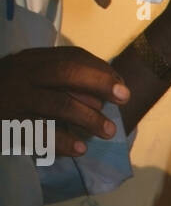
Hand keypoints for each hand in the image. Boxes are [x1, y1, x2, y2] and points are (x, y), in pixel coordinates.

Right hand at [0, 47, 129, 158]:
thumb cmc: (8, 94)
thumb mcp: (30, 78)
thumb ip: (59, 79)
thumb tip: (103, 91)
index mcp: (31, 61)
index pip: (70, 57)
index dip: (99, 69)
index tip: (121, 84)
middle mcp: (22, 74)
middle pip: (65, 73)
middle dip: (98, 83)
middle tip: (123, 97)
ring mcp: (14, 99)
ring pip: (57, 104)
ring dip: (88, 118)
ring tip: (108, 131)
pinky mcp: (8, 125)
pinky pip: (40, 133)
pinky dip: (63, 142)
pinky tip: (80, 149)